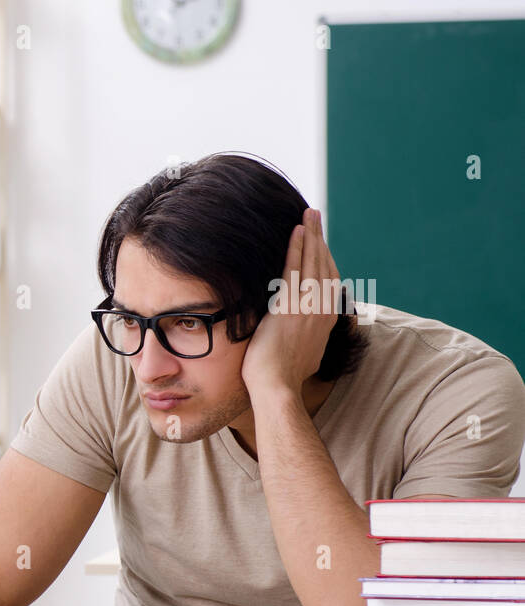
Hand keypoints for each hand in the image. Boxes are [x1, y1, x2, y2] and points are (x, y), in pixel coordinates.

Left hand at [241, 207, 341, 397]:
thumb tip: (308, 339)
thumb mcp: (307, 355)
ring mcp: (309, 305)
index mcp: (327, 319)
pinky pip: (295, 268)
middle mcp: (324, 308)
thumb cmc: (284, 377)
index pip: (331, 280)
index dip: (326, 258)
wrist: (277, 387)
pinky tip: (297, 230)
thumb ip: (310, 340)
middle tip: (316, 217)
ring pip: (313, 261)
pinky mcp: (291, 304)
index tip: (320, 243)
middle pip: (325, 264)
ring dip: (312, 235)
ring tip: (309, 214)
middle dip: (321, 239)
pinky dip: (297, 247)